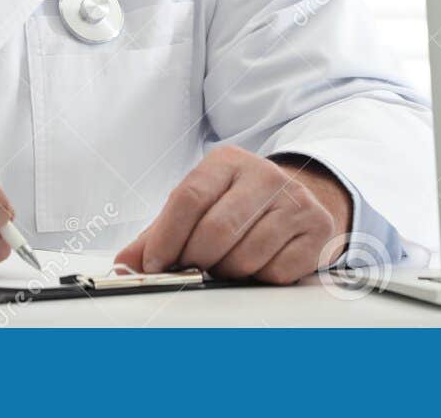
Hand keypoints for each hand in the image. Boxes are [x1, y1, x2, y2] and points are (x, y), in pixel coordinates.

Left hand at [114, 146, 352, 283]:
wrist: (297, 197)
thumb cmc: (238, 204)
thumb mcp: (199, 205)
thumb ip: (159, 232)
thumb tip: (124, 265)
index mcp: (227, 161)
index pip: (188, 197)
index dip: (165, 238)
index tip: (155, 264)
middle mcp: (264, 175)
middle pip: (216, 230)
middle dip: (195, 261)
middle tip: (190, 270)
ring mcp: (294, 201)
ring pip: (245, 256)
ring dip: (227, 273)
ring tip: (226, 264)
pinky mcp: (316, 229)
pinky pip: (275, 272)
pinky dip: (259, 278)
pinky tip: (257, 264)